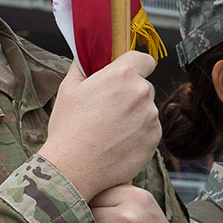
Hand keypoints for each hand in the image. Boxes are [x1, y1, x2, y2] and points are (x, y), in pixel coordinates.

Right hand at [40, 51, 160, 201]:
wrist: (73, 168)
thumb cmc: (68, 129)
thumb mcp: (68, 89)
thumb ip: (82, 66)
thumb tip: (87, 54)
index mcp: (121, 75)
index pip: (144, 58)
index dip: (135, 65)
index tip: (125, 75)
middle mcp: (141, 93)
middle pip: (144, 86)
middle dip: (130, 94)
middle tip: (108, 109)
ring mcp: (150, 118)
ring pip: (146, 110)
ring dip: (134, 116)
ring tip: (110, 130)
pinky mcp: (154, 140)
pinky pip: (149, 131)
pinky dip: (137, 135)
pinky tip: (117, 143)